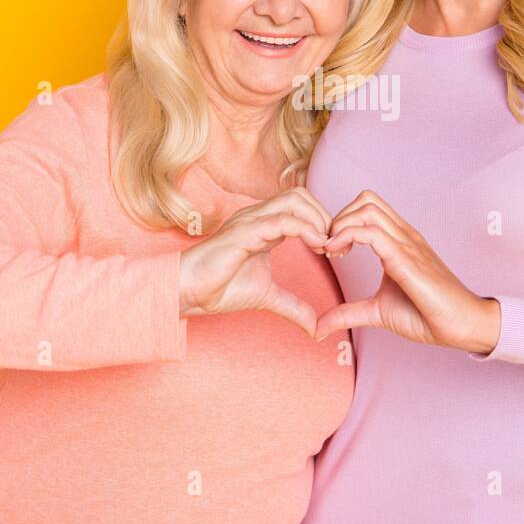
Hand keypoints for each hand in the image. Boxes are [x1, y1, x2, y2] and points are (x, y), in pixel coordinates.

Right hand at [179, 186, 332, 338]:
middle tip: (335, 245)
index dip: (323, 223)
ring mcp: (250, 221)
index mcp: (264, 225)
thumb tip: (315, 328)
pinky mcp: (244, 232)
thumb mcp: (268, 297)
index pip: (301, 207)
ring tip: (327, 245)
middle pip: (301, 195)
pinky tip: (317, 246)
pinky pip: (281, 221)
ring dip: (318, 219)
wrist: (188, 292)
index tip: (336, 249)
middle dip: (325, 216)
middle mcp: (258, 216)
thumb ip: (293, 307)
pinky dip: (306, 229)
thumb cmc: (219, 287)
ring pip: (294, 200)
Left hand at [312, 190, 501, 352]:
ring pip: (368, 209)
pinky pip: (374, 234)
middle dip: (339, 218)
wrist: (462, 325)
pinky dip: (349, 236)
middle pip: (366, 200)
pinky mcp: (408, 260)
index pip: (368, 207)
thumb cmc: (428, 315)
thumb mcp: (377, 312)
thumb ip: (348, 313)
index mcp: (399, 241)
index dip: (342, 221)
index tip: (330, 248)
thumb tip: (319, 327)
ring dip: (341, 225)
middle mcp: (404, 236)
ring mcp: (408, 245)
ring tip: (333, 250)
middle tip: (329, 247)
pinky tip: (339, 254)